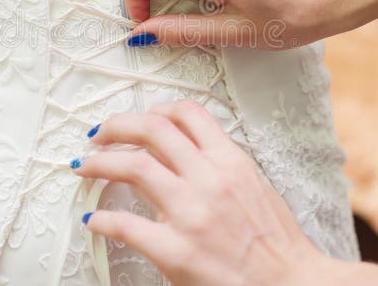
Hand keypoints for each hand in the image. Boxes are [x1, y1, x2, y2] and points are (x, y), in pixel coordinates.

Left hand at [71, 100, 340, 285]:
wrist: (293, 284)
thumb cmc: (275, 241)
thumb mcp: (253, 185)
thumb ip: (218, 163)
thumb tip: (182, 150)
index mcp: (230, 161)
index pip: (186, 113)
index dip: (154, 109)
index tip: (138, 118)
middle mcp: (209, 178)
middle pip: (151, 129)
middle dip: (116, 126)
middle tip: (98, 135)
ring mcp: (191, 213)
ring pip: (132, 166)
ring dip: (100, 162)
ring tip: (84, 166)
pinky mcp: (176, 250)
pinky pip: (125, 225)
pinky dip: (103, 219)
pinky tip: (94, 220)